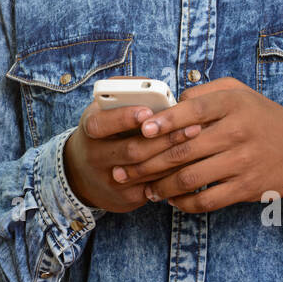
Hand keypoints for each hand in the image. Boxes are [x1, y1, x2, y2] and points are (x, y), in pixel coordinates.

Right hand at [63, 100, 201, 212]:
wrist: (83, 174)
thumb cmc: (104, 132)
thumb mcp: (104, 110)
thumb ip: (123, 93)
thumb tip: (148, 83)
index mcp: (90, 129)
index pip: (102, 124)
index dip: (124, 118)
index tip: (147, 111)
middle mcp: (95, 156)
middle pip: (132, 150)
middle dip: (165, 139)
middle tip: (193, 126)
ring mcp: (110, 180)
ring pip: (147, 171)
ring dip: (176, 156)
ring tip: (199, 142)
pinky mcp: (125, 198)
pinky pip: (154, 187)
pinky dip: (174, 174)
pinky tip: (193, 162)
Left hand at [115, 77, 282, 212]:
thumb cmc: (261, 116)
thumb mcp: (238, 92)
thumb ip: (203, 93)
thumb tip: (168, 105)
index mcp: (232, 105)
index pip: (194, 110)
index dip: (165, 121)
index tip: (142, 130)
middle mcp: (237, 133)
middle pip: (182, 150)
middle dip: (146, 162)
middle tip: (124, 168)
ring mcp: (242, 163)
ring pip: (190, 178)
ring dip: (160, 186)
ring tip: (144, 187)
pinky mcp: (245, 188)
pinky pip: (207, 200)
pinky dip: (184, 203)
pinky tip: (171, 200)